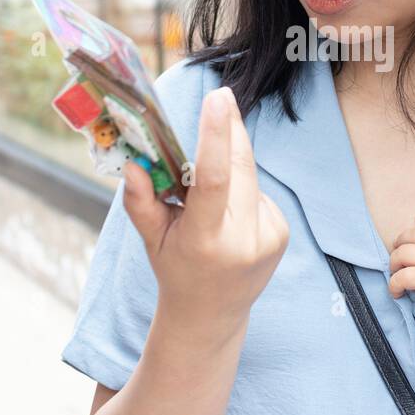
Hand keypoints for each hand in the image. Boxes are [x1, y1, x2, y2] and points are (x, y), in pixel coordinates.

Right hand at [123, 86, 289, 339]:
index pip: (214, 179)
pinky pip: (258, 191)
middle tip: (219, 99)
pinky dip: (241, 188)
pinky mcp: (281, 232)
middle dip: (227, 130)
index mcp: (205, 240)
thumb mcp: (151, 239)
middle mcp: (243, 239)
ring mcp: (268, 237)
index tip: (218, 99)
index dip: (216, 135)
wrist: (212, 315)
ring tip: (210, 194)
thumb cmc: (175, 270)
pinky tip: (229, 213)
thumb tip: (133, 162)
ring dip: (229, 166)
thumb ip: (140, 201)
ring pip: (248, 175)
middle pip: (237, 166)